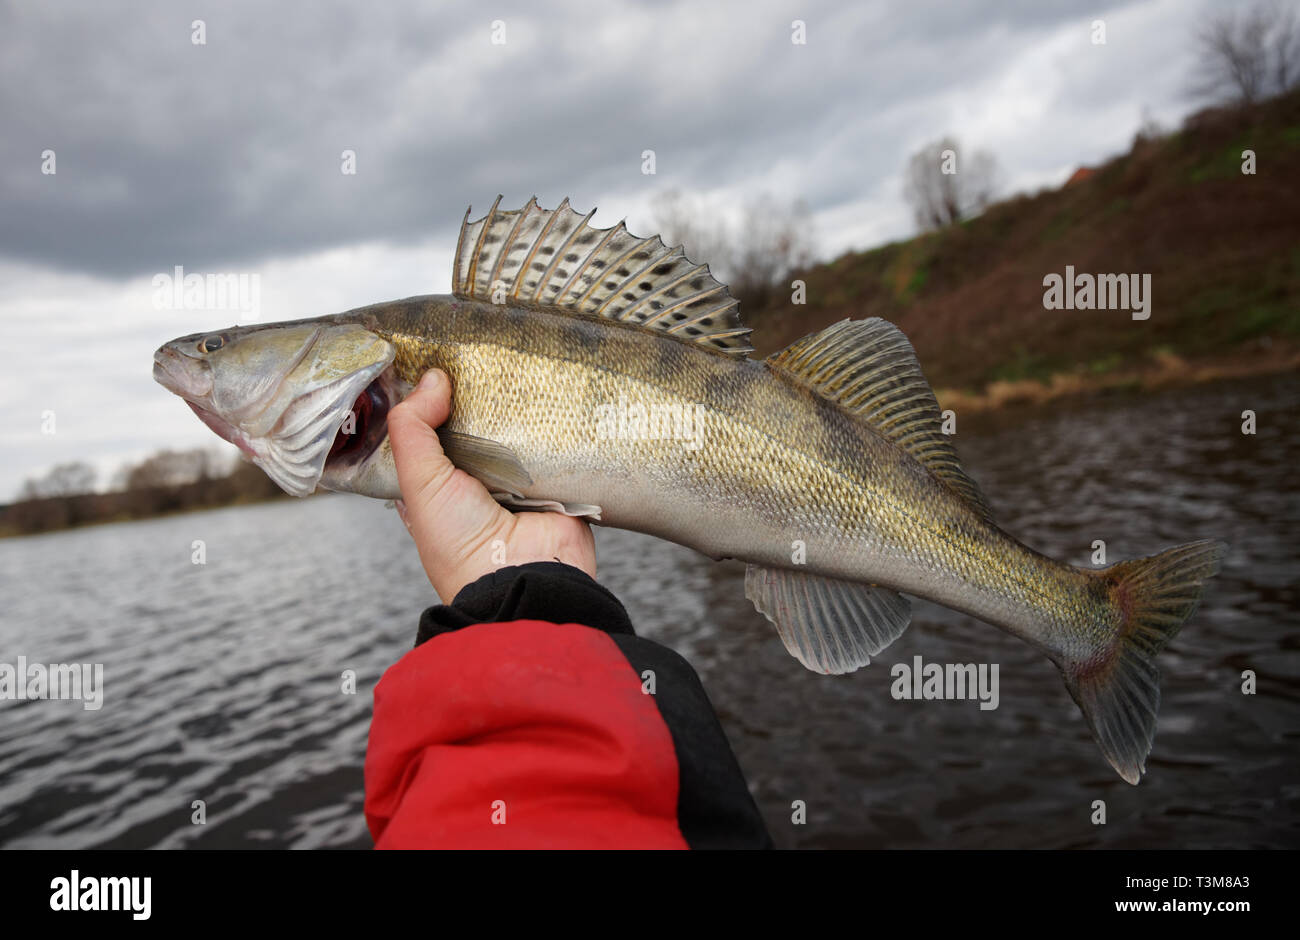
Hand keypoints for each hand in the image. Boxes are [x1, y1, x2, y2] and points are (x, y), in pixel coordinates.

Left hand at [387, 369, 596, 601]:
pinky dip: (557, 425)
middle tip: (480, 358)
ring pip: (519, 431)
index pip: (432, 434)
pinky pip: (559, 443)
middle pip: (477, 427)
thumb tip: (433, 379)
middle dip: (478, 399)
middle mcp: (480, 483)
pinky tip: (553, 396)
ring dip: (520, 409)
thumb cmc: (461, 544)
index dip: (430, 403)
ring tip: (517, 367)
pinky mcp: (559, 481)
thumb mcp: (420, 483)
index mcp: (439, 487)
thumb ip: (413, 430)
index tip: (435, 362)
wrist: (524, 577)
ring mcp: (521, 482)